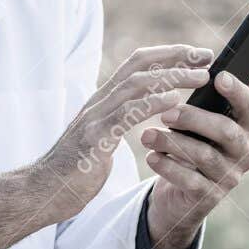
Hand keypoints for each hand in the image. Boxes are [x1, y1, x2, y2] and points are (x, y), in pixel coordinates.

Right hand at [0, 44, 212, 248]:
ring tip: (200, 77)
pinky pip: (126, 114)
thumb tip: (140, 115)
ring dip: (172, 77)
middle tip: (206, 56)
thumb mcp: (100, 140)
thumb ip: (117, 123)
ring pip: (136, 84)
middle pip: (138, 65)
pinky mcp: (93, 139)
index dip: (167, 55)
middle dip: (175, 56)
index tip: (196, 55)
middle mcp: (98, 103)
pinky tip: (175, 102)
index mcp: (102, 101)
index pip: (135, 65)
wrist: (42, 194)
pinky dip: (153, 103)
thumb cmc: (73, 172)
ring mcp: (94, 118)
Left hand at [143, 69, 248, 248]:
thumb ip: (210, 95)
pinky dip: (168, 167)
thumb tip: (216, 59)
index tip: (217, 77)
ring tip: (146, 134)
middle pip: (227, 132)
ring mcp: (230, 177)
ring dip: (173, 143)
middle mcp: (245, 152)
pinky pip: (190, 181)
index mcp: (247, 127)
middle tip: (166, 113)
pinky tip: (151, 157)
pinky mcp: (211, 198)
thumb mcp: (202, 117)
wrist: (180, 191)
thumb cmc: (192, 142)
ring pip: (205, 156)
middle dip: (195, 119)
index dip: (237, 92)